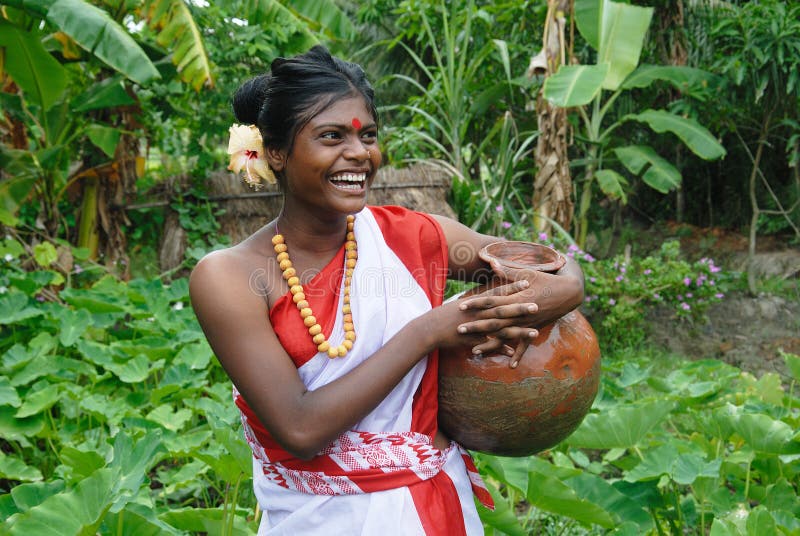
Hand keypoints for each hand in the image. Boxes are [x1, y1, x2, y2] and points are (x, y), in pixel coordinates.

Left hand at [456, 258, 583, 367]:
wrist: (569, 292)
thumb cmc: (546, 279)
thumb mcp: (527, 272)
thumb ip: (507, 270)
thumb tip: (491, 262)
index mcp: (516, 297)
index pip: (492, 300)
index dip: (477, 303)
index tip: (462, 305)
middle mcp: (520, 313)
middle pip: (494, 321)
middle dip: (476, 325)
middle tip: (459, 329)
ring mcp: (527, 323)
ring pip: (505, 336)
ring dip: (490, 344)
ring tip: (474, 351)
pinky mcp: (534, 329)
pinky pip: (525, 345)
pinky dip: (518, 355)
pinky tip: (511, 366)